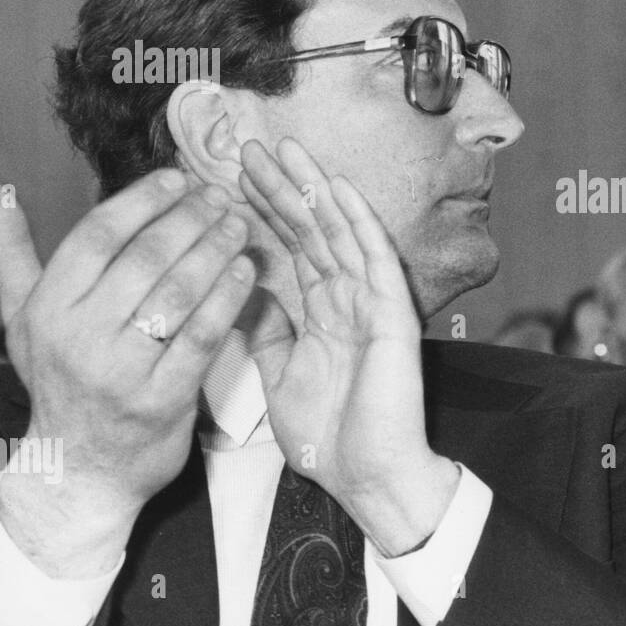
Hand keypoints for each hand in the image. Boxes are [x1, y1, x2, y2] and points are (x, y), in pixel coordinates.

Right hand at [0, 170, 254, 576]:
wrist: (80, 470)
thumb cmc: (59, 378)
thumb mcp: (27, 315)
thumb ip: (12, 247)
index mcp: (48, 308)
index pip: (97, 236)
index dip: (142, 200)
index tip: (178, 178)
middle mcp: (79, 337)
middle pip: (146, 259)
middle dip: (189, 220)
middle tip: (221, 196)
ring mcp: (122, 371)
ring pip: (178, 294)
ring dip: (215, 252)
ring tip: (239, 226)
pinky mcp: (162, 400)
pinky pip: (203, 338)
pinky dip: (228, 299)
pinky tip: (246, 272)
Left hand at [238, 138, 458, 554]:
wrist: (366, 476)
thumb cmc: (330, 437)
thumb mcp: (279, 377)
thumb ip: (266, 334)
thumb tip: (242, 294)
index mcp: (324, 312)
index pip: (293, 249)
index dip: (265, 213)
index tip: (233, 180)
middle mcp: (349, 299)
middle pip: (312, 230)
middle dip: (282, 189)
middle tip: (250, 149)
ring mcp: (372, 302)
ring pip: (341, 232)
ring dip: (314, 191)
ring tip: (286, 152)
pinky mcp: (392, 313)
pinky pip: (374, 258)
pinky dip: (357, 222)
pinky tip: (337, 189)